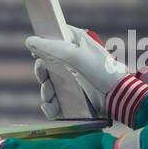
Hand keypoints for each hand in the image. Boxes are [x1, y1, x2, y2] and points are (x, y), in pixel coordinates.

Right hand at [26, 25, 147, 125]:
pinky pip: (54, 103)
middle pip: (45, 66)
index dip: (41, 47)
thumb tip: (29, 41)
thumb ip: (51, 47)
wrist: (118, 96)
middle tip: (43, 76)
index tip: (37, 53)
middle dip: (41, 72)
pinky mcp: (73, 99)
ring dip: (45, 91)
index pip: (52, 42)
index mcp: (74, 45)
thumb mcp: (75, 55)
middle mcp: (71, 62)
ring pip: (48, 85)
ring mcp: (72, 82)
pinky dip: (50, 106)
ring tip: (50, 95)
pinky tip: (52, 107)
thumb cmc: (101, 70)